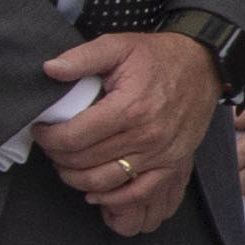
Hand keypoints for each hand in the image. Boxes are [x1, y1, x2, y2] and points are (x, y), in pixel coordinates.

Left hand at [42, 28, 220, 230]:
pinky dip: (112, 199)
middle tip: (51, 145)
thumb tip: (49, 69)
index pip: (73, 137)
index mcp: (129, 108)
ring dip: (76, 179)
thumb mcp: (119, 45)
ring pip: (104, 182)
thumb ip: (82, 57)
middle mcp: (146, 136)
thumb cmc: (158, 57)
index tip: (41, 129)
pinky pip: (138, 194)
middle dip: (57, 157)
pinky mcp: (172, 164)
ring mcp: (161, 154)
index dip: (48, 137)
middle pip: (84, 162)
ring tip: (66, 165)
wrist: (203, 66)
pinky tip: (94, 193)